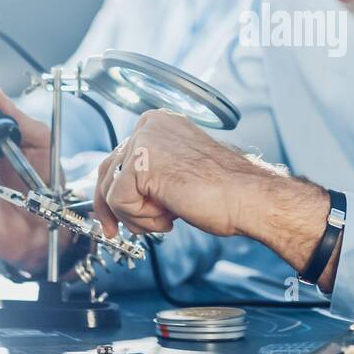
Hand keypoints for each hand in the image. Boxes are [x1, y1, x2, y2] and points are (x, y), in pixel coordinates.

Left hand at [92, 111, 328, 270]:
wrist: (247, 197)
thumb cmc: (224, 191)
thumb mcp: (177, 174)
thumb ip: (149, 175)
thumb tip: (118, 193)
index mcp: (160, 123)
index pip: (119, 157)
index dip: (114, 191)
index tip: (113, 217)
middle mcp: (150, 125)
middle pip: (107, 172)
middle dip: (112, 208)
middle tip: (113, 231)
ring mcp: (144, 141)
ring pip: (111, 190)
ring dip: (137, 215)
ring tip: (167, 217)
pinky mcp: (139, 162)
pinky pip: (119, 201)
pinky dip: (142, 219)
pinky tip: (170, 215)